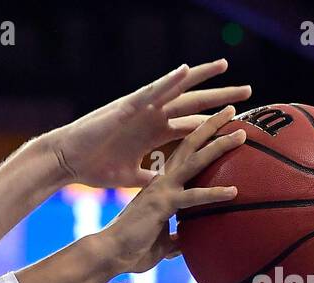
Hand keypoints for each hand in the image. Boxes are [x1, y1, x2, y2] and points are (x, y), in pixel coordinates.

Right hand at [39, 59, 249, 188]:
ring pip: (178, 91)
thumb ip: (148, 175)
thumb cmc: (92, 168)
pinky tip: (187, 70)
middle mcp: (151, 117)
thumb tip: (162, 183)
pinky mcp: (127, 107)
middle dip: (219, 99)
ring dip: (201, 79)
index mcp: (153, 133)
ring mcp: (141, 110)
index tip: (237, 123)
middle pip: (193, 104)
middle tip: (247, 92)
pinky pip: (153, 91)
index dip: (213, 123)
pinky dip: (170, 80)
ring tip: (225, 67)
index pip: (190, 125)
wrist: (67, 160)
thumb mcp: (129, 175)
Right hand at [93, 105, 245, 273]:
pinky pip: (192, 196)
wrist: (107, 254)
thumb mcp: (160, 242)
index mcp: (160, 185)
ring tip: (241, 133)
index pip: (184, 155)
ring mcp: (161, 189)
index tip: (221, 127)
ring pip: (194, 160)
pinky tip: (234, 191)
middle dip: (211, 125)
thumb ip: (175, 239)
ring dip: (218, 145)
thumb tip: (186, 246)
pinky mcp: (162, 204)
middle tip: (232, 110)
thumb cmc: (130, 249)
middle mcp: (161, 181)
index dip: (201, 140)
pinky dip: (213, 193)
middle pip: (190, 145)